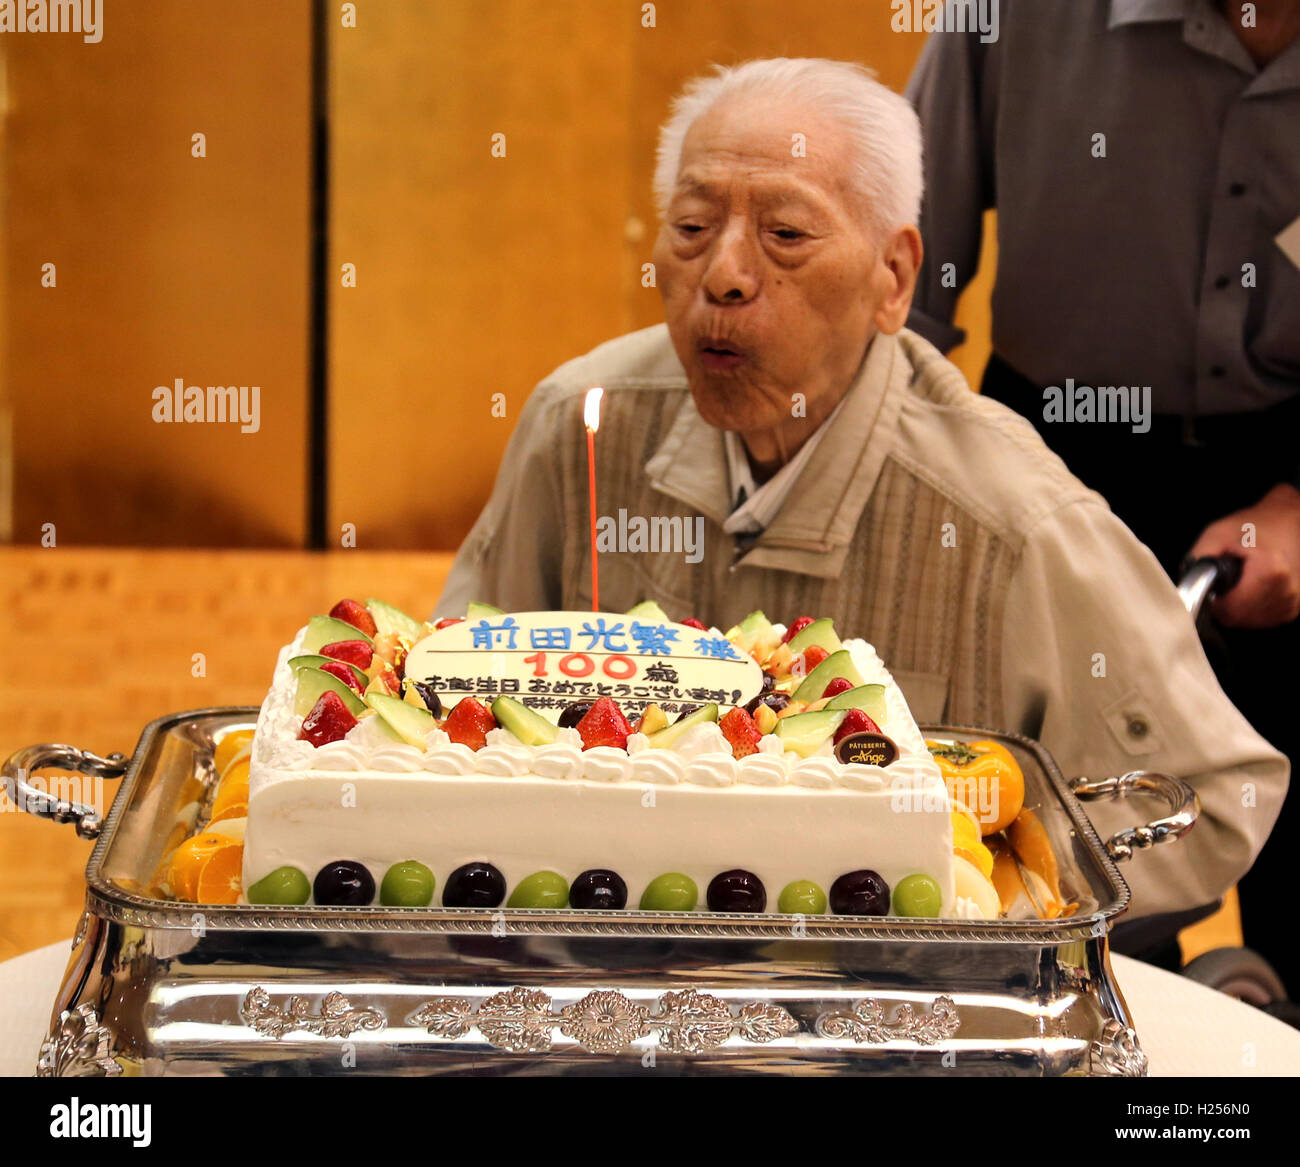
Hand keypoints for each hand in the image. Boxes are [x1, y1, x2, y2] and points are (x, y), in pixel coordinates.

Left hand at [1189, 484, 1299, 627]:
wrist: (1287, 522)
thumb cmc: (1253, 526)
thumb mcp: (1216, 534)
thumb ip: (1197, 560)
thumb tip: (1185, 586)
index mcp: (1269, 573)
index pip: (1229, 611)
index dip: (1212, 601)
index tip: (1212, 587)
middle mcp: (1285, 592)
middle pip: (1237, 619)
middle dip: (1223, 604)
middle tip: (1226, 581)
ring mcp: (1291, 603)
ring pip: (1247, 622)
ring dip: (1237, 607)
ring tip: (1240, 582)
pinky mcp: (1292, 609)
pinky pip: (1260, 620)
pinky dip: (1250, 609)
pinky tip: (1251, 589)